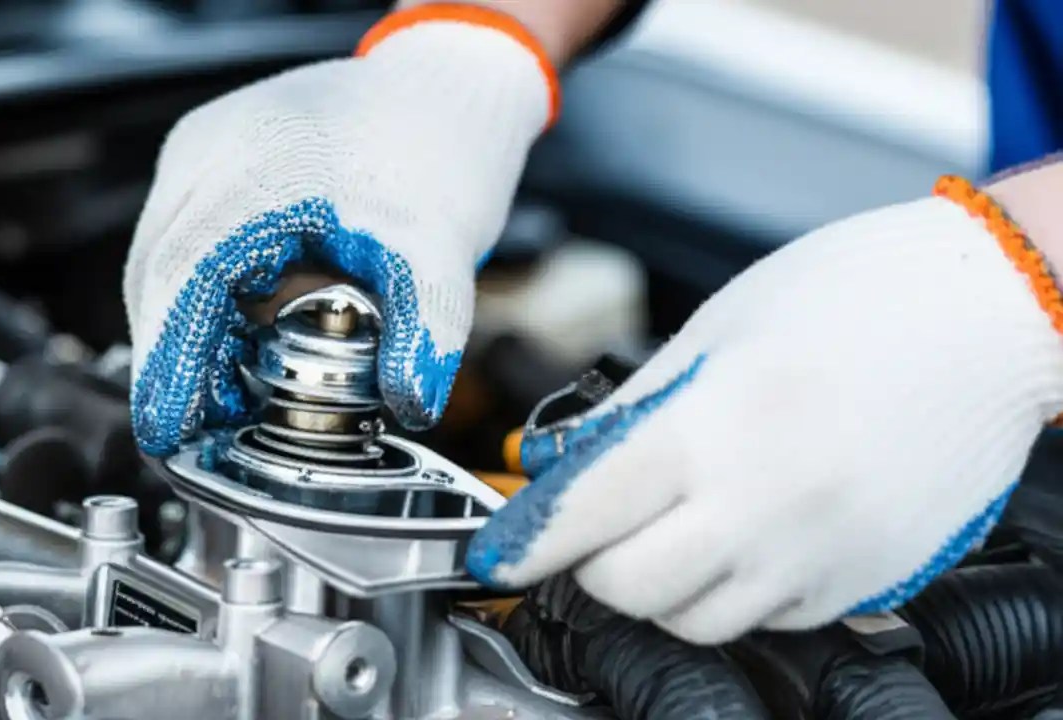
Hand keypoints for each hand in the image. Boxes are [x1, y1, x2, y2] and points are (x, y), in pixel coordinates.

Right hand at [124, 6, 558, 455]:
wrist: (447, 82)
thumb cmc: (439, 145)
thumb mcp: (441, 251)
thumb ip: (427, 333)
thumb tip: (410, 402)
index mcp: (255, 173)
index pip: (181, 281)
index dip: (167, 364)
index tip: (164, 430)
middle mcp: (213, 153)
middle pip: (158, 275)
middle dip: (175, 360)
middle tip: (210, 426)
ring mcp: (207, 150)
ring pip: (164, 259)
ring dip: (187, 331)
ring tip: (232, 390)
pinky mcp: (216, 157)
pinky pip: (185, 237)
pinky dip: (203, 297)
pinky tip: (242, 334)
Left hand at [467, 178, 1062, 643]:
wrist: (991, 313)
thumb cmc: (860, 295)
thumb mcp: (719, 327)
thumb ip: (632, 410)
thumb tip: (563, 465)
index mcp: (715, 427)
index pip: (584, 516)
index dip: (525, 542)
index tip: (499, 553)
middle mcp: (766, 506)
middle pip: (627, 589)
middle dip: (591, 564)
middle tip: (595, 526)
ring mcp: (819, 554)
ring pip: (693, 620)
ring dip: (660, 584)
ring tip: (677, 522)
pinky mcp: (862, 581)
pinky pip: (766, 618)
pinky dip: (733, 589)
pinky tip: (747, 530)